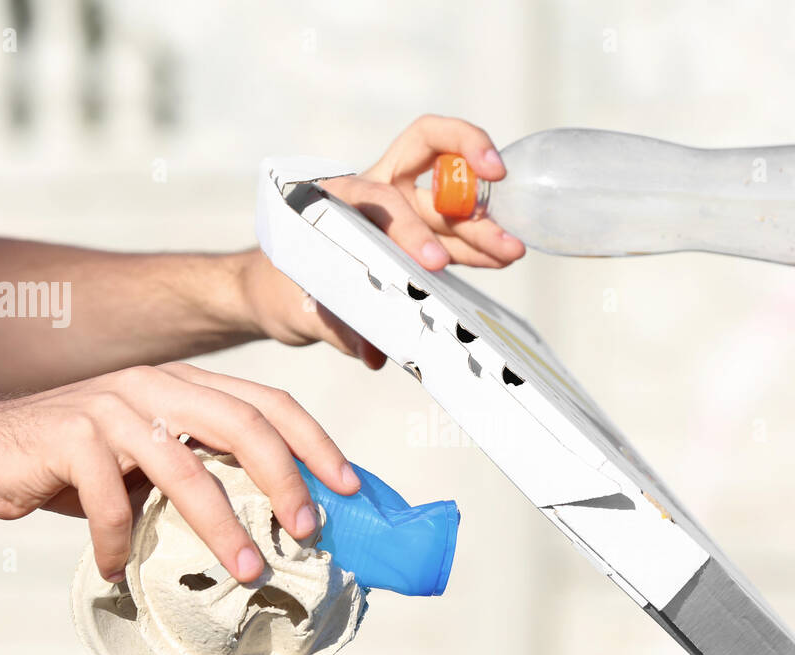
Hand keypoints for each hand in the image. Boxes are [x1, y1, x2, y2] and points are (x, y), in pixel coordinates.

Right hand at [0, 363, 359, 583]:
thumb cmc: (75, 463)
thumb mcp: (149, 458)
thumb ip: (201, 469)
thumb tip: (277, 518)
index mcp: (184, 385)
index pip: (269, 402)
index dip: (315, 443)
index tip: (350, 486)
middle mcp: (155, 385)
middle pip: (244, 424)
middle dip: (286, 481)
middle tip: (311, 531)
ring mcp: (111, 406)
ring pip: (187, 468)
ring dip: (224, 528)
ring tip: (249, 573)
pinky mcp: (68, 436)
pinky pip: (110, 500)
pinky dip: (120, 543)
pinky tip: (118, 570)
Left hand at [245, 115, 525, 368]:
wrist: (280, 288)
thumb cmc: (285, 288)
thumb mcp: (303, 309)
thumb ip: (339, 327)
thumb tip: (375, 353)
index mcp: (334, 198)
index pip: (379, 198)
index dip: (408, 228)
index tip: (432, 264)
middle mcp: (372, 189)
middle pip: (429, 161)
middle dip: (467, 185)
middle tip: (500, 213)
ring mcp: (400, 205)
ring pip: (450, 202)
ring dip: (484, 223)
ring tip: (514, 249)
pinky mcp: (419, 229)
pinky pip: (454, 228)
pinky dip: (479, 241)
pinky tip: (503, 256)